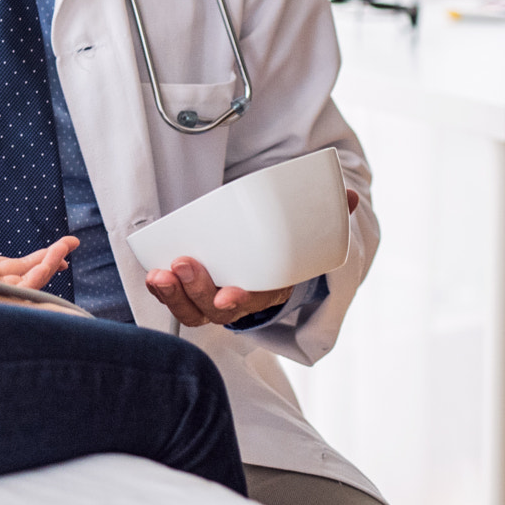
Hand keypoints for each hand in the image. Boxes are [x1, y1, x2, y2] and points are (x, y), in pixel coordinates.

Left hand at [0, 216, 77, 293]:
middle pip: (23, 278)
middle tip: (70, 248)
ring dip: (49, 264)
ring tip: (69, 246)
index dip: (31, 261)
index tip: (52, 250)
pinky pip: (20, 286)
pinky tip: (57, 258)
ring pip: (26, 282)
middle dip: (48, 264)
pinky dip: (42, 272)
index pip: (8, 270)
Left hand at [147, 184, 357, 326]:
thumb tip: (351, 195)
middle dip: (199, 291)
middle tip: (185, 265)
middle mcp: (240, 301)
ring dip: (174, 295)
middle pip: (217, 309)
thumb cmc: (285, 246)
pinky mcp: (190, 291)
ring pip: (192, 309)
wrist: (266, 258)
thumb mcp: (309, 232)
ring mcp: (212, 300)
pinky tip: (153, 274)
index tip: (231, 294)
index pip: (257, 301)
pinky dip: (162, 290)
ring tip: (160, 274)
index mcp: (271, 289)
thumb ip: (331, 214)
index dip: (242, 300)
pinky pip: (175, 299)